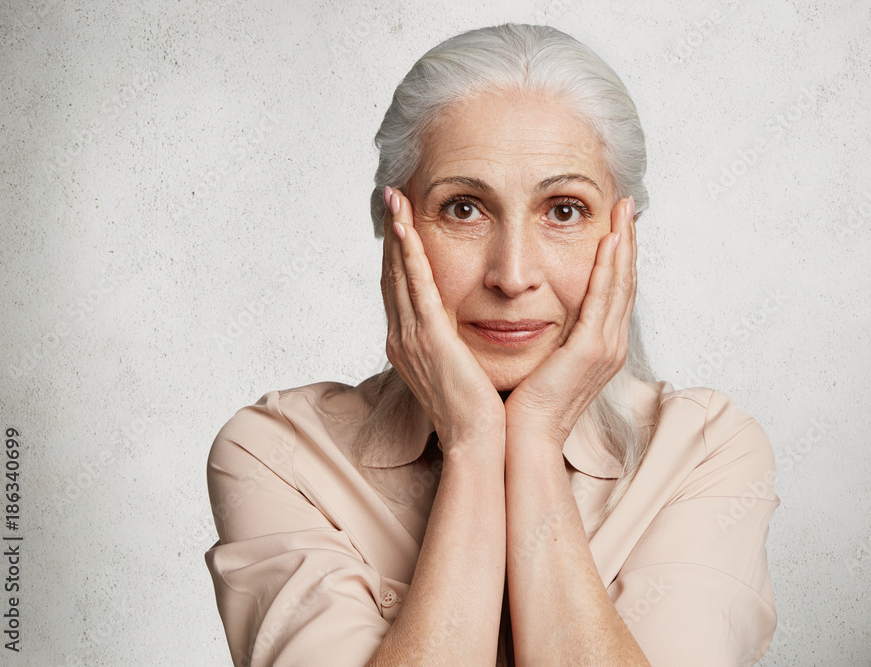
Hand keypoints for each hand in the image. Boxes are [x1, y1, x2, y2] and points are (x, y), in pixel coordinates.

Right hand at [381, 186, 505, 449]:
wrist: (477, 442)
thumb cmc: (478, 410)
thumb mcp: (463, 368)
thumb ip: (458, 343)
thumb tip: (469, 326)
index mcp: (411, 344)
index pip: (402, 287)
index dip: (400, 252)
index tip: (403, 220)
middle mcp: (402, 337)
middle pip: (393, 274)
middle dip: (392, 234)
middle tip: (392, 195)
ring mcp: (411, 337)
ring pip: (399, 274)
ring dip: (396, 233)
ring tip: (395, 197)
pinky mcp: (427, 338)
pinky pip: (415, 287)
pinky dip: (407, 255)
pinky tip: (405, 228)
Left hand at [503, 196, 636, 447]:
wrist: (522, 439)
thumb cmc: (523, 403)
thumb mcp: (541, 360)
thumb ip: (546, 334)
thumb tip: (532, 312)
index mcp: (599, 347)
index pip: (614, 291)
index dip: (618, 255)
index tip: (615, 222)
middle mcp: (611, 345)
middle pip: (625, 281)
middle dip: (627, 241)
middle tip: (626, 204)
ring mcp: (606, 348)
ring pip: (621, 284)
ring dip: (623, 244)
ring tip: (623, 210)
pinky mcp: (592, 351)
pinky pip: (604, 298)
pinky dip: (608, 267)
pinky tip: (609, 240)